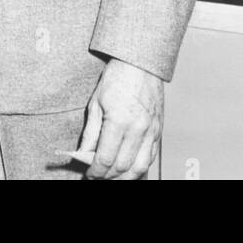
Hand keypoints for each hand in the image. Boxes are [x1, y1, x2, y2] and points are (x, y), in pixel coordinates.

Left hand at [75, 58, 161, 179]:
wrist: (140, 65)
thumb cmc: (117, 79)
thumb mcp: (96, 103)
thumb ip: (90, 132)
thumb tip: (83, 153)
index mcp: (119, 121)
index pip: (106, 158)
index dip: (95, 171)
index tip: (89, 174)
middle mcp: (138, 129)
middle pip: (122, 166)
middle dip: (108, 176)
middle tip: (97, 176)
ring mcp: (151, 131)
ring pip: (139, 167)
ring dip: (125, 177)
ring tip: (112, 177)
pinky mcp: (159, 131)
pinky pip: (150, 157)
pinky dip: (139, 167)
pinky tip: (128, 168)